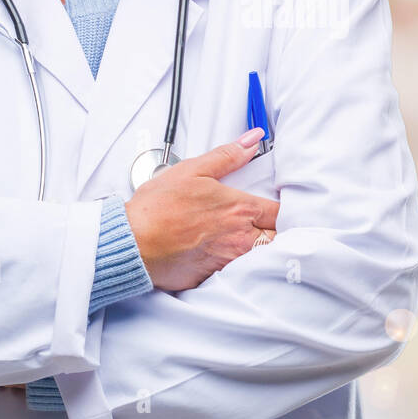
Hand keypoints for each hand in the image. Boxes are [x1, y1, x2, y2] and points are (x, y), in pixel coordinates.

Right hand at [124, 127, 279, 291]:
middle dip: (278, 233)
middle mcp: (239, 238)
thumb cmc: (157, 209)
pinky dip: (237, 268)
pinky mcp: (212, 278)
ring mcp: (228, 261)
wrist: (132, 243)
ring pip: (261, 259)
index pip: (280, 212)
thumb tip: (251, 140)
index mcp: (239, 210)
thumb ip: (227, 156)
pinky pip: (236, 275)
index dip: (285, 210)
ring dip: (261, 251)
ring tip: (249, 243)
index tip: (277, 207)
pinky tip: (226, 260)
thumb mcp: (192, 170)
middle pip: (278, 239)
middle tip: (269, 227)